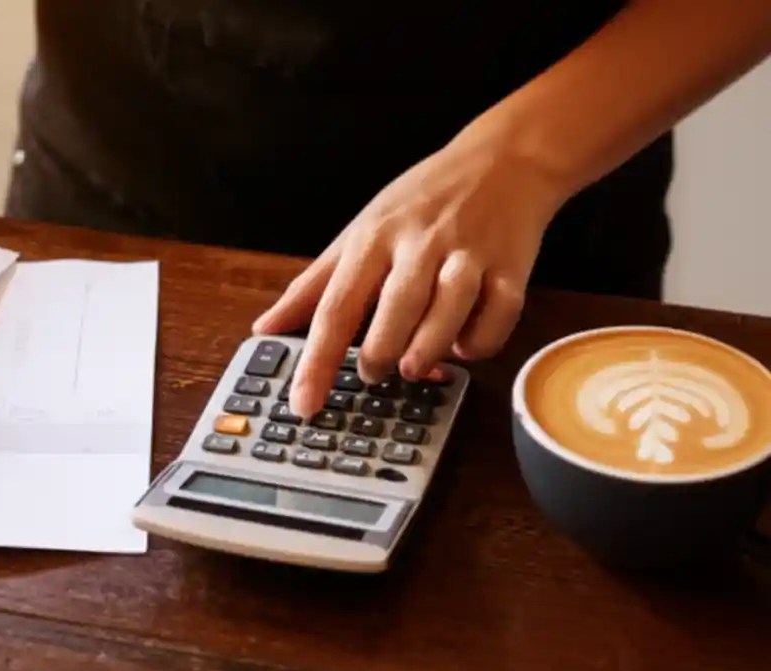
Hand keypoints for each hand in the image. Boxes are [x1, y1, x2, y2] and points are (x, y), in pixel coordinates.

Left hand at [253, 133, 566, 418]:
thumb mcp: (358, 233)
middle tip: (370, 374)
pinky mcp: (512, 265)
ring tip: (411, 368)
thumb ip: (312, 286)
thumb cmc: (420, 203)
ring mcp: (468, 254)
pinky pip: (499, 314)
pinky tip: (462, 347)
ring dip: (427, 350)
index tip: (302, 405)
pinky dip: (480, 342)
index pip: (335, 307)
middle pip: (394, 310)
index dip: (316, 362)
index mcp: (373, 239)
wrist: (502, 159)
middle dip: (378, 353)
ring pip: (448, 312)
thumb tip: (265, 328)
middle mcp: (419, 244)